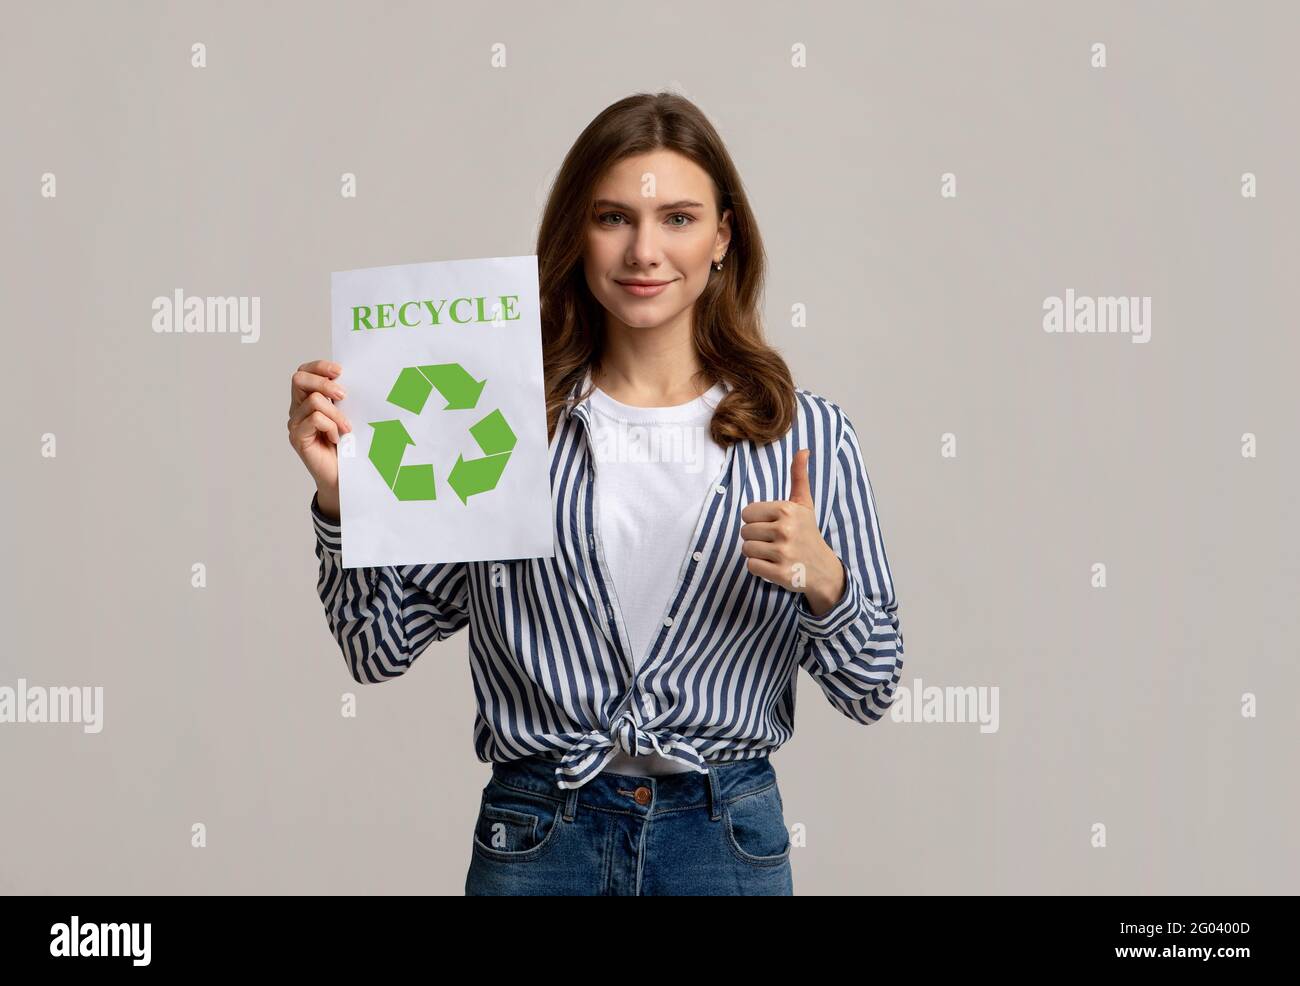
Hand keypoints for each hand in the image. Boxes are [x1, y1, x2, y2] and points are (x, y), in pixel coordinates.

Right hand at [287, 359, 351, 517]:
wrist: (343, 477)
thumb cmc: (348, 446)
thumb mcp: (348, 415)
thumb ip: (343, 399)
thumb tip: (352, 379)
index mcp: (308, 399)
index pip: (305, 371)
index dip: (320, 366)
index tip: (340, 371)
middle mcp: (298, 408)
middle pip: (299, 378)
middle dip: (324, 383)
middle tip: (344, 395)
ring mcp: (296, 423)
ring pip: (313, 400)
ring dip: (336, 412)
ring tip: (347, 428)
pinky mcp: (297, 437)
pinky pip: (315, 419)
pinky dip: (330, 426)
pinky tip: (336, 438)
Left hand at [739, 448, 846, 616]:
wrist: (823, 569)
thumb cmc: (808, 533)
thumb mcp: (804, 504)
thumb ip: (799, 477)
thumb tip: (803, 450)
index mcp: (787, 510)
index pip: (747, 512)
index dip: (757, 520)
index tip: (773, 525)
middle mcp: (785, 530)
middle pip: (744, 531)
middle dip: (756, 537)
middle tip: (774, 541)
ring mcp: (783, 553)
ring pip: (746, 549)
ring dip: (757, 553)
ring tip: (774, 553)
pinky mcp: (781, 574)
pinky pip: (751, 566)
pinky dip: (759, 568)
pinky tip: (774, 565)